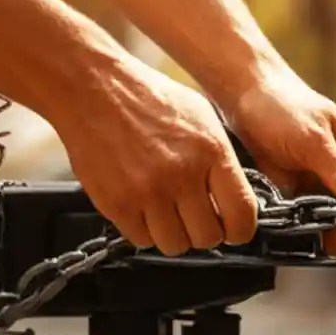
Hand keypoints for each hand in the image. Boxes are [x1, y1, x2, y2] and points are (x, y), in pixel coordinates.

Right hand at [52, 59, 256, 255]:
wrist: (94, 89)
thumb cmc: (148, 97)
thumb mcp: (202, 115)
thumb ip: (222, 157)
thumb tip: (237, 195)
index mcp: (211, 151)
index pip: (241, 215)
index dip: (241, 230)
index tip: (234, 229)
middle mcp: (182, 176)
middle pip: (208, 238)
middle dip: (206, 233)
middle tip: (197, 218)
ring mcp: (147, 193)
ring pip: (175, 246)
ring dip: (175, 234)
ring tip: (169, 212)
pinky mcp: (116, 204)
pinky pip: (141, 240)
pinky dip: (145, 230)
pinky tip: (144, 207)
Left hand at [218, 67, 335, 256]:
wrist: (245, 96)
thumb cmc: (284, 106)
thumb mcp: (313, 139)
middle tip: (311, 229)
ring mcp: (321, 187)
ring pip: (328, 225)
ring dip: (313, 231)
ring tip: (294, 225)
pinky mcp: (297, 195)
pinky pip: (302, 222)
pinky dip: (294, 227)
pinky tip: (283, 224)